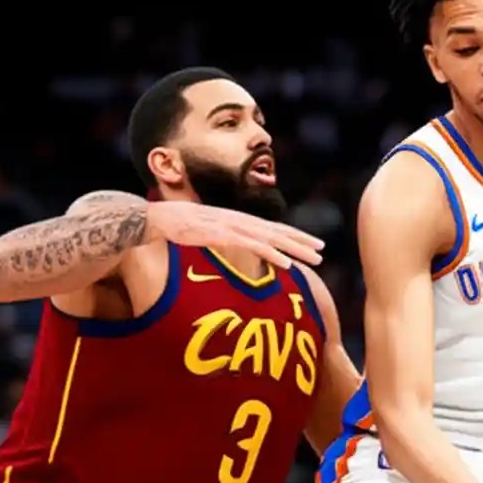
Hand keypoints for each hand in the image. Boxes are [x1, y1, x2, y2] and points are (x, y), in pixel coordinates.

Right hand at [146, 201, 323, 268]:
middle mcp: (241, 221)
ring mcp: (235, 227)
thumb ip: (223, 236)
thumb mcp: (208, 231)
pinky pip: (256, 247)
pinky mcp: (226, 236)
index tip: (310, 242)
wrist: (160, 218)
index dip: (293, 234)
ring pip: (273, 239)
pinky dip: (274, 255)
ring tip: (315, 258)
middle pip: (278, 232)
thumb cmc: (181, 225)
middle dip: (302, 241)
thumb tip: (231, 244)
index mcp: (239, 220)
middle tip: (322, 250)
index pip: (272, 228)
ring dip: (296, 249)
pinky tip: (287, 265)